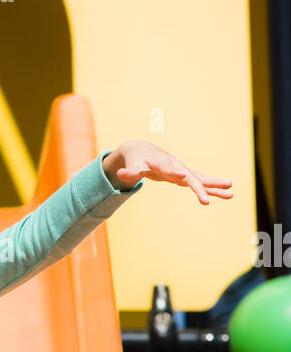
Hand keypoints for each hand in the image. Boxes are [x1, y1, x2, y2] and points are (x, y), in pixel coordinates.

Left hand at [106, 141, 233, 205]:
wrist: (143, 150)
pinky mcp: (185, 177)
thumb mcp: (132, 165)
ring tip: (231, 191)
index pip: (171, 170)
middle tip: (206, 201)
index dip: (176, 174)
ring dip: (214, 186)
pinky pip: (201, 184)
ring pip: (200, 180)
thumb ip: (129, 172)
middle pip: (190, 178)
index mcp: (163, 164)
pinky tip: (227, 194)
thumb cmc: (137, 159)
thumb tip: (120, 175)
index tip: (184, 177)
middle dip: (198, 188)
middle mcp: (177, 167)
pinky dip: (212, 189)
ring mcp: (183, 172)